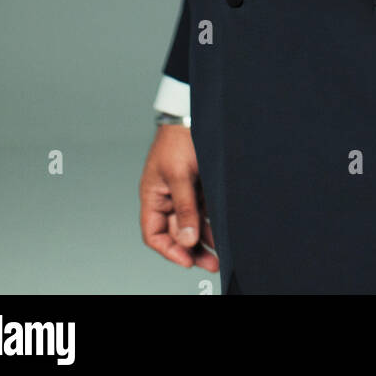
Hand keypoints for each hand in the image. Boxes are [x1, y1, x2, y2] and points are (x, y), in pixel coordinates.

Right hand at [139, 124, 218, 271]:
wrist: (195, 113)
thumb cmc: (179, 139)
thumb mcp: (180, 176)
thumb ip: (184, 208)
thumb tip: (187, 239)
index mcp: (153, 196)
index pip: (154, 233)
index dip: (169, 250)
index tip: (187, 259)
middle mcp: (167, 198)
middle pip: (176, 233)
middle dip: (191, 250)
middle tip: (211, 262)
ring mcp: (184, 192)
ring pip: (192, 224)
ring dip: (204, 239)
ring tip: (219, 253)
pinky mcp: (199, 185)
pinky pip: (203, 211)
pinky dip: (211, 222)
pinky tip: (222, 232)